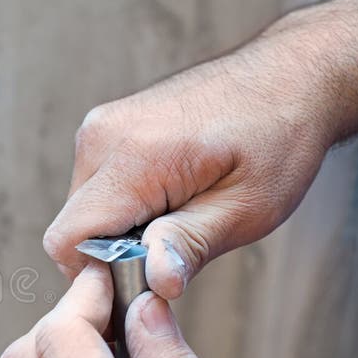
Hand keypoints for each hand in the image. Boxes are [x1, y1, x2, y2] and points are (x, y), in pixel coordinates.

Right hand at [43, 0, 357, 298]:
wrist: (287, 75)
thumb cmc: (277, 137)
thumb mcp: (250, 206)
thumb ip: (192, 244)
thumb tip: (155, 282)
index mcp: (134, 156)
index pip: (69, 238)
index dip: (100, 273)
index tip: (146, 276)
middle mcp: (102, 136)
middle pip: (73, 228)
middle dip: (113, 252)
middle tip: (174, 246)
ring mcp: (98, 127)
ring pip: (81, 210)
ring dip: (118, 227)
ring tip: (177, 213)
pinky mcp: (103, 126)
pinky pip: (93, 187)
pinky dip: (121, 205)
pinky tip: (168, 193)